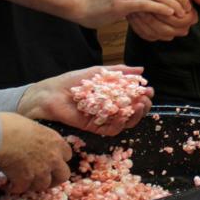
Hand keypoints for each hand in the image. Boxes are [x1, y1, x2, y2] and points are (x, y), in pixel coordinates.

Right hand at [0, 112, 73, 193]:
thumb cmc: (9, 124)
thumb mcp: (32, 125)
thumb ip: (38, 137)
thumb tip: (31, 140)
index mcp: (55, 141)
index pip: (67, 155)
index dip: (59, 159)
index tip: (51, 161)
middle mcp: (53, 157)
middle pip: (63, 176)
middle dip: (54, 179)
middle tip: (43, 178)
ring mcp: (41, 170)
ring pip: (44, 185)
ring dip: (34, 184)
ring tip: (23, 181)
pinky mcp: (26, 179)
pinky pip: (23, 188)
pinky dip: (16, 187)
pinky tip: (9, 184)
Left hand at [19, 64, 152, 136]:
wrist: (50, 94)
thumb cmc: (71, 82)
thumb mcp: (98, 72)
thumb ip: (119, 71)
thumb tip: (141, 68)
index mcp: (112, 96)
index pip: (132, 98)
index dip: (142, 96)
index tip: (148, 90)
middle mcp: (109, 109)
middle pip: (132, 112)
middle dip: (143, 107)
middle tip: (145, 99)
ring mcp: (103, 119)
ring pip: (125, 123)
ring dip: (135, 116)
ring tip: (138, 106)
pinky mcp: (95, 128)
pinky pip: (112, 130)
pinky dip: (120, 124)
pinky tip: (123, 116)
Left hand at [127, 0, 199, 40]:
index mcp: (191, 18)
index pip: (179, 20)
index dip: (166, 10)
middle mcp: (181, 30)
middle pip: (165, 29)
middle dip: (153, 17)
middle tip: (140, 5)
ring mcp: (168, 34)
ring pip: (154, 33)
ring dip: (143, 21)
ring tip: (135, 7)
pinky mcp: (155, 36)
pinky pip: (146, 35)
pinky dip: (138, 25)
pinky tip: (131, 14)